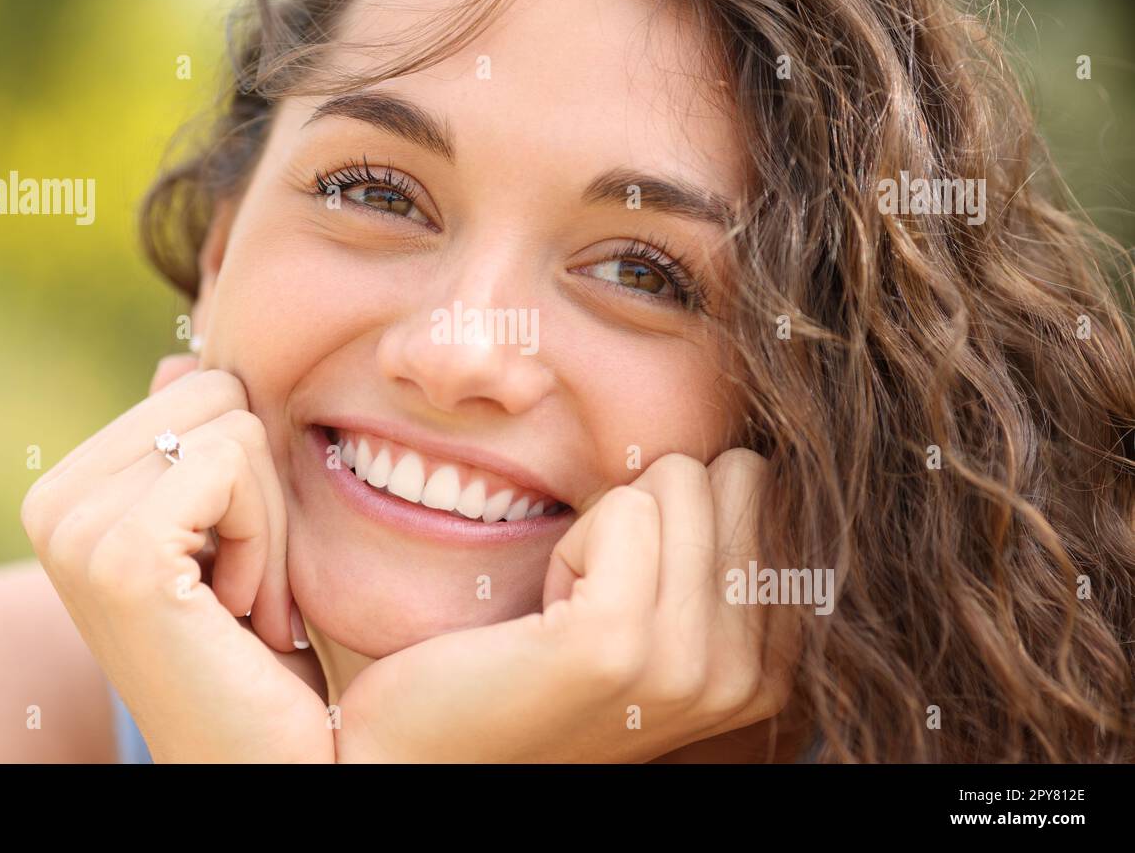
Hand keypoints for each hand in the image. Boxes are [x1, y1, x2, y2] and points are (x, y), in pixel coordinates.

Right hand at [21, 357, 332, 761]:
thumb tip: (176, 363)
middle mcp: (50, 502)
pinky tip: (240, 613)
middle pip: (216, 395)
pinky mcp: (117, 555)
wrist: (261, 755)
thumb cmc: (252, 644)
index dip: (246, 469)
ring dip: (268, 525)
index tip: (231, 560)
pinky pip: (235, 466)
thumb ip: (186, 447)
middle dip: (260, 489)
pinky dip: (265, 542)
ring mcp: (74, 528)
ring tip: (239, 603)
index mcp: (65, 487)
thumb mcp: (219, 530)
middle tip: (241, 582)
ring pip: (236, 428)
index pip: (197, 385)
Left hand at [334, 450, 798, 761]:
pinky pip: (624, 508)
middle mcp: (746, 674)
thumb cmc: (535, 673)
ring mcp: (686, 663)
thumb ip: (715, 562)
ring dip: (607, 525)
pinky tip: (548, 606)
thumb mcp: (659, 623)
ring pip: (681, 479)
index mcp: (768, 665)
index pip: (773, 497)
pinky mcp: (614, 641)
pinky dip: (573, 539)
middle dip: (658, 506)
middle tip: (600, 586)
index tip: (634, 590)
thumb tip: (746, 454)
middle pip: (741, 477)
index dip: (688, 514)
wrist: (435, 753)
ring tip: (571, 604)